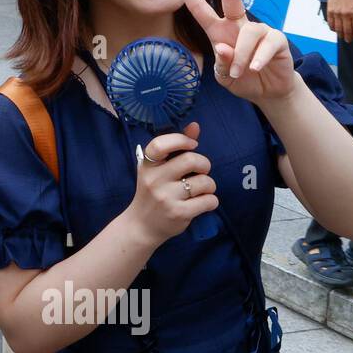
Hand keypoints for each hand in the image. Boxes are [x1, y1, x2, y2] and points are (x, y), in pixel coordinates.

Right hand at [124, 122, 217, 246]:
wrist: (141, 225)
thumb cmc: (152, 192)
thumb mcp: (157, 169)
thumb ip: (176, 147)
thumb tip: (195, 126)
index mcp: (148, 165)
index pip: (162, 144)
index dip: (182, 140)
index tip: (192, 145)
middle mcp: (154, 179)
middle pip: (192, 160)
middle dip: (204, 165)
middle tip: (201, 172)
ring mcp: (166, 197)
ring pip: (204, 182)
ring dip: (209, 186)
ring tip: (200, 191)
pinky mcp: (178, 213)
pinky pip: (209, 201)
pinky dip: (211, 201)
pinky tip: (202, 203)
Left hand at [173, 0, 295, 104]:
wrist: (268, 91)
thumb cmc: (241, 79)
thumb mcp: (223, 76)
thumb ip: (220, 64)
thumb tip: (222, 47)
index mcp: (219, 32)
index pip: (201, 9)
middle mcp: (238, 26)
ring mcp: (259, 30)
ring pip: (248, 33)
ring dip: (241, 56)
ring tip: (239, 72)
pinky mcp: (277, 39)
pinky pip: (267, 44)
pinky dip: (258, 58)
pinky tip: (256, 68)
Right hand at [326, 0, 352, 43]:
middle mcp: (346, 14)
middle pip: (347, 30)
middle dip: (349, 37)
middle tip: (349, 40)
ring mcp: (337, 13)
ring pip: (339, 28)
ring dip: (341, 34)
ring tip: (342, 37)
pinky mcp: (330, 12)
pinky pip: (331, 23)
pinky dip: (333, 28)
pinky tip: (335, 30)